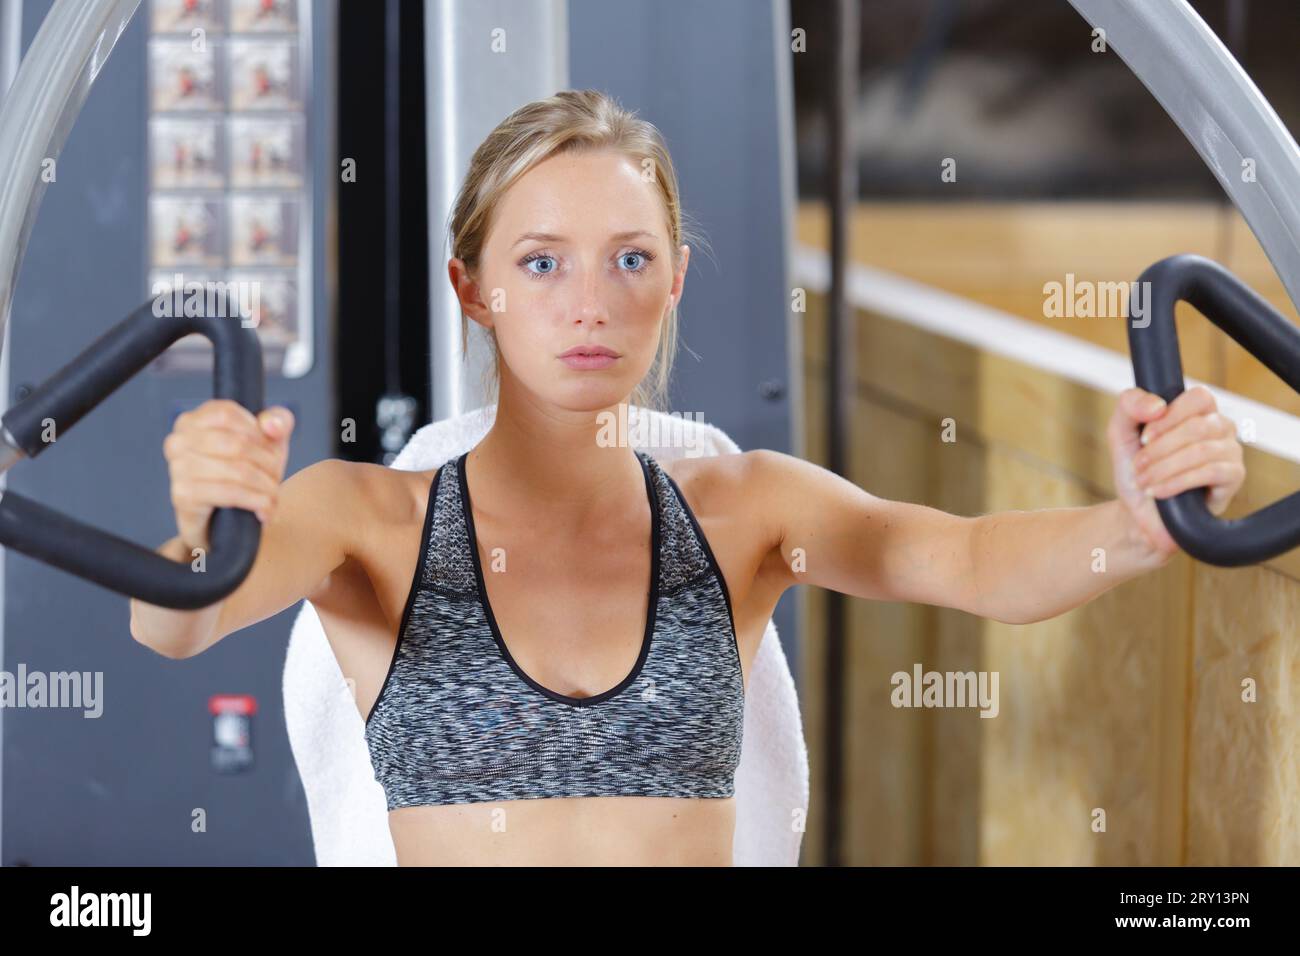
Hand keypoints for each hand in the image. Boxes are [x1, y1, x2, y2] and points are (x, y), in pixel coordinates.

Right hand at [163, 400, 294, 552]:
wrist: (228, 521)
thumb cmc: (247, 471)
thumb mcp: (268, 441)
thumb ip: (277, 421)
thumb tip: (271, 425)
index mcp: (193, 420)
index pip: (228, 414)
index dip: (258, 433)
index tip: (271, 449)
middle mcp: (178, 441)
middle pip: (237, 444)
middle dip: (267, 462)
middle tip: (276, 477)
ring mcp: (178, 469)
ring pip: (237, 470)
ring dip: (266, 485)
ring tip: (273, 495)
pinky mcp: (183, 496)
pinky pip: (229, 493)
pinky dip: (256, 501)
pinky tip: (265, 509)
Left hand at [1107, 385, 1245, 562]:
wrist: (1137, 512)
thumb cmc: (1135, 469)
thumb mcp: (1121, 432)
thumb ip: (1130, 405)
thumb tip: (1158, 405)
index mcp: (1197, 412)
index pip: (1199, 397)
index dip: (1170, 416)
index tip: (1144, 438)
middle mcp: (1220, 427)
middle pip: (1199, 426)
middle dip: (1160, 449)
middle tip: (1139, 466)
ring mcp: (1231, 452)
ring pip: (1203, 450)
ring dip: (1165, 467)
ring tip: (1144, 481)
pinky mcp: (1233, 478)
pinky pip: (1212, 472)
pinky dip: (1177, 481)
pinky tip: (1159, 492)